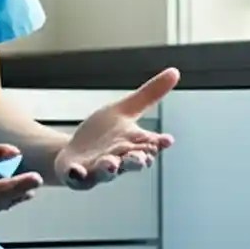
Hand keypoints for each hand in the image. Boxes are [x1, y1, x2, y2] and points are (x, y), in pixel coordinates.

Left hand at [55, 68, 179, 189]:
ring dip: (109, 167)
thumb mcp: (125, 110)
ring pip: (108, 171)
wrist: (74, 151)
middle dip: (136, 160)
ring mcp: (99, 170)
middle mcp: (120, 159)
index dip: (159, 144)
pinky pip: (78, 177)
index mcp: (133, 144)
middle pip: (132, 162)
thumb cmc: (104, 134)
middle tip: (141, 158)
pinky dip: (77, 175)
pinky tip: (75, 170)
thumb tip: (175, 71)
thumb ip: (149, 95)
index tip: (167, 140)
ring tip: (110, 163)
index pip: (151, 145)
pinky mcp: (78, 175)